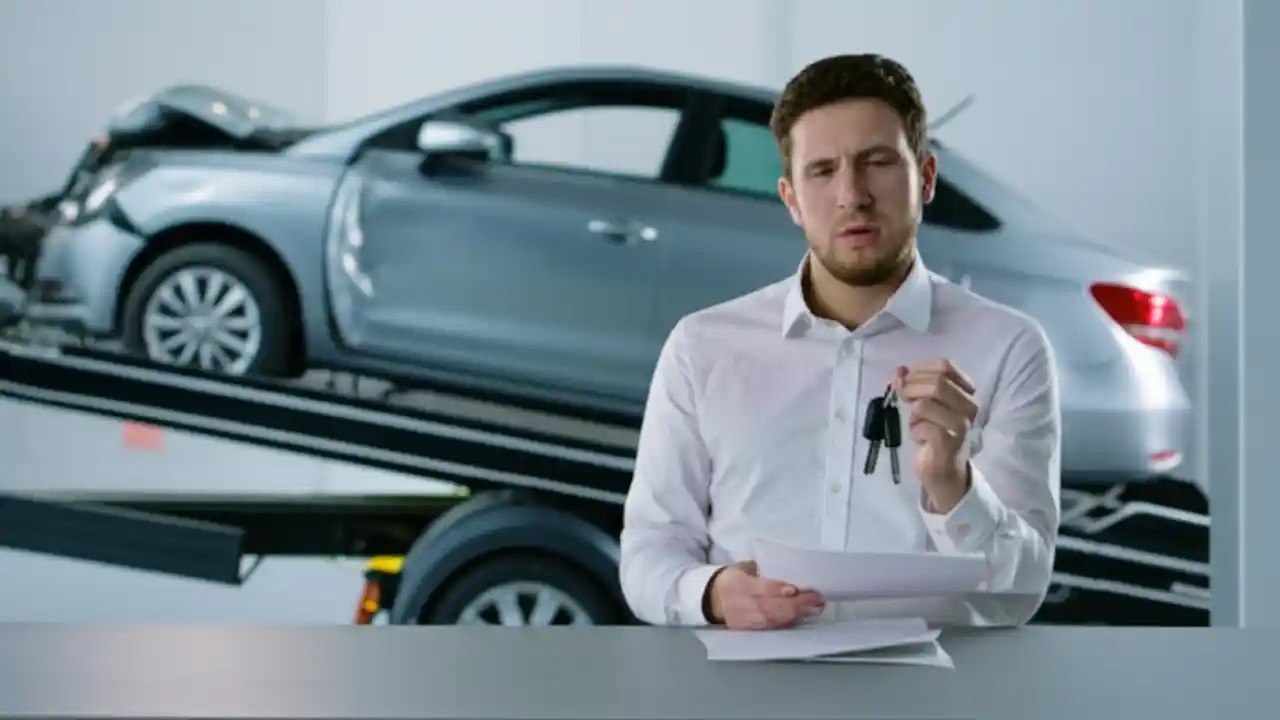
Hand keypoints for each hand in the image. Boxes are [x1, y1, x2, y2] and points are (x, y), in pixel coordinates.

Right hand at [706, 560, 824, 629]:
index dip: (778, 590)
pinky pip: (771, 627)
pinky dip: (788, 622)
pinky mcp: (750, 629)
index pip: (761, 588)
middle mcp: (742, 603)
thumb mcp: (740, 567)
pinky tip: (801, 617)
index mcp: (738, 583)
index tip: (795, 589)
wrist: (710, 599)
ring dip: (797, 614)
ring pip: (774, 619)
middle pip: (772, 606)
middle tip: (817, 599)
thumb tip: (784, 567)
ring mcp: (746, 619)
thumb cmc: (730, 579)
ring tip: (815, 608)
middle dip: (797, 604)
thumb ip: (760, 568)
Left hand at [891, 359, 978, 511]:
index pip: (944, 366)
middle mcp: (969, 407)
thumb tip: (899, 370)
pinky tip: (920, 438)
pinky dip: (914, 430)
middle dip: (910, 387)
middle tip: (902, 398)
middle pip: (936, 383)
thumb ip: (912, 385)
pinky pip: (923, 426)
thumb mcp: (923, 405)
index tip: (906, 379)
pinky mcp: (949, 444)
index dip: (919, 369)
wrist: (945, 472)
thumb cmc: (934, 435)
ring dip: (913, 413)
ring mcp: (961, 426)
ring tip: (917, 423)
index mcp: (965, 392)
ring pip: (925, 404)